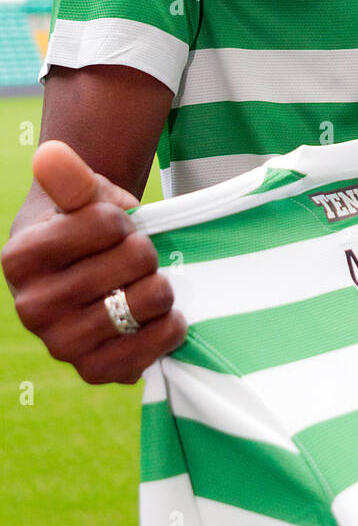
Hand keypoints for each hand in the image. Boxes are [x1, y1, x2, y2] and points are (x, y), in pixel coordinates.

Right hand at [2, 142, 186, 384]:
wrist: (92, 276)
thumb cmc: (86, 228)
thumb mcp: (81, 196)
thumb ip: (70, 178)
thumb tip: (49, 153)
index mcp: (21, 258)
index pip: (109, 223)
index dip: (123, 220)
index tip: (112, 227)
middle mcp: (32, 308)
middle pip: (134, 261)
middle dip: (144, 252)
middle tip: (130, 259)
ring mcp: (61, 345)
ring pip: (146, 302)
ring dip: (160, 287)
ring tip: (142, 285)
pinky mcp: (92, 372)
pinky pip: (148, 353)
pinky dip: (167, 329)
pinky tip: (158, 317)